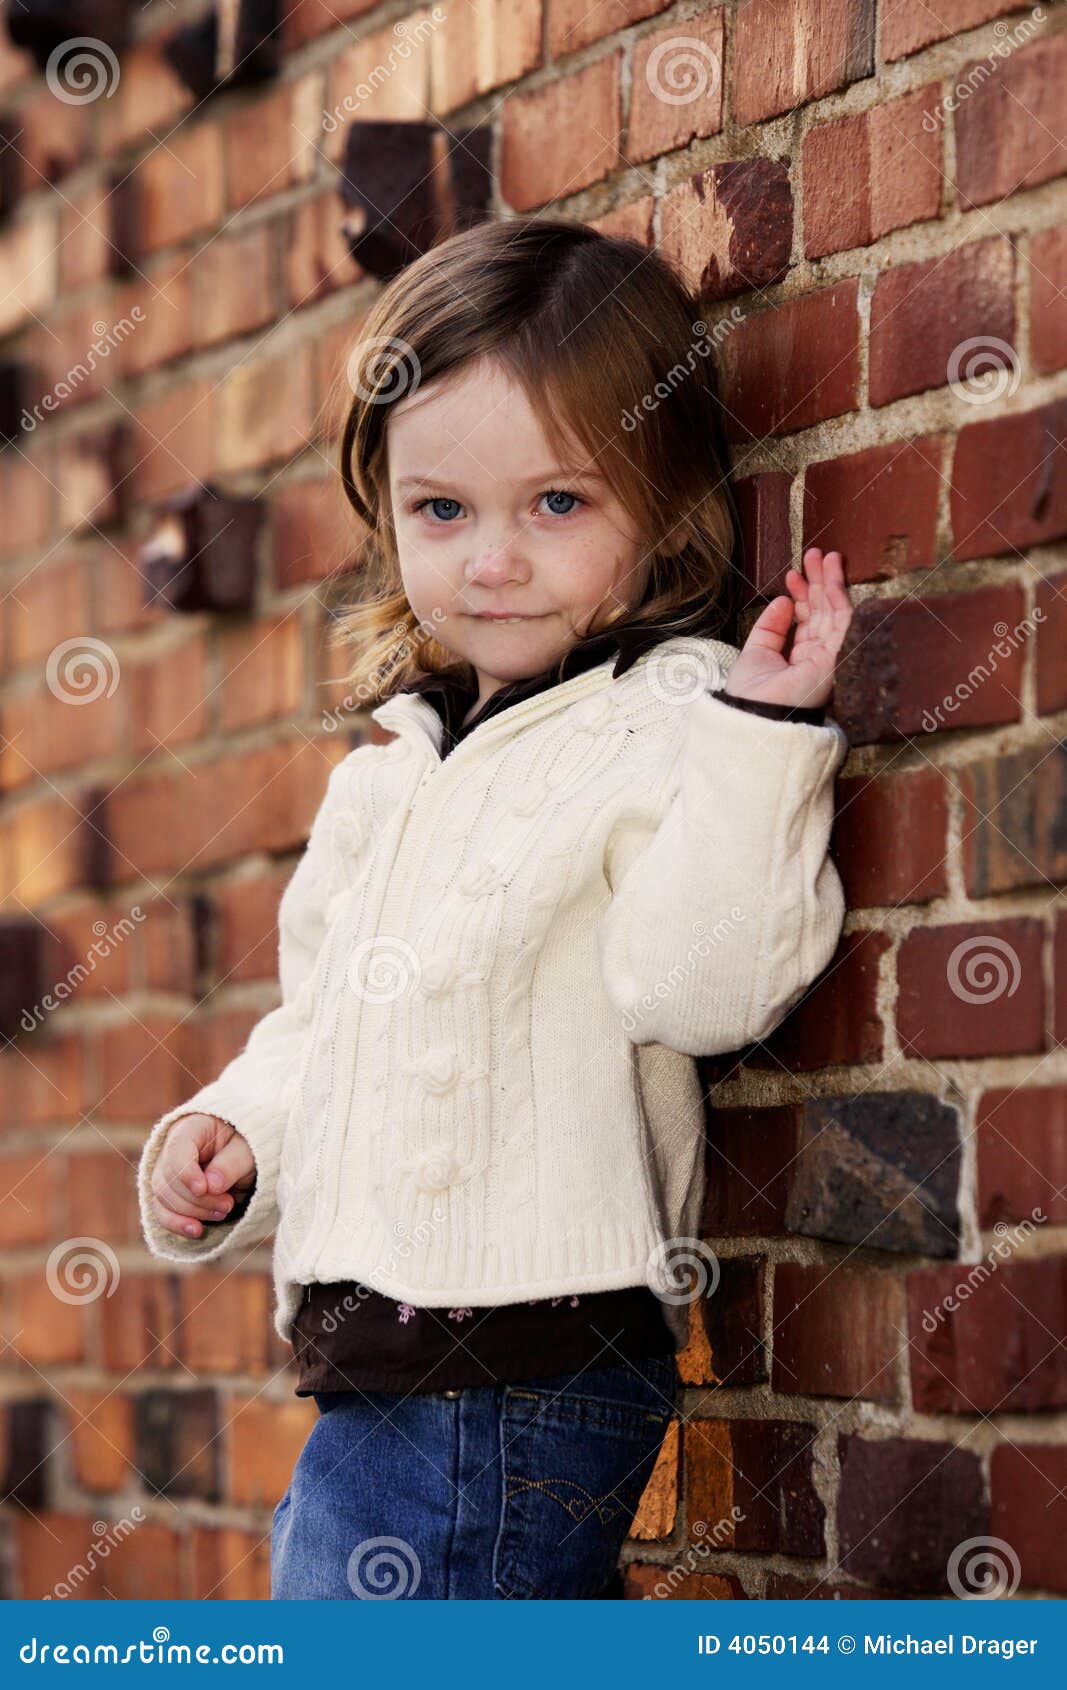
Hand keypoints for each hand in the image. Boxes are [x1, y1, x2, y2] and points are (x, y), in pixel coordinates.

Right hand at [149, 1112, 256, 1240]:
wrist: (246, 1155)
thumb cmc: (248, 1146)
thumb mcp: (248, 1150)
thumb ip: (230, 1165)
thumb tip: (212, 1186)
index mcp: (191, 1128)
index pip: (176, 1151)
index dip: (186, 1173)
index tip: (204, 1189)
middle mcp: (171, 1148)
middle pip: (168, 1179)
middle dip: (198, 1199)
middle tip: (228, 1204)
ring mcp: (166, 1171)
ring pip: (163, 1198)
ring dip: (192, 1212)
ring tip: (224, 1212)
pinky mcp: (168, 1193)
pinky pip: (162, 1212)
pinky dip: (177, 1224)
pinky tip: (196, 1231)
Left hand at [723, 547, 851, 711]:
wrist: (755, 716)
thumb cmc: (752, 694)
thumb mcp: (756, 652)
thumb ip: (771, 626)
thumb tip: (783, 600)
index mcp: (798, 659)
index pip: (806, 621)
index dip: (801, 595)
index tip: (791, 575)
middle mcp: (817, 658)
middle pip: (822, 613)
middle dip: (819, 582)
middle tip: (814, 554)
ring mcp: (829, 658)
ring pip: (835, 612)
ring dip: (831, 582)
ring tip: (825, 555)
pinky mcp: (838, 657)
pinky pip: (844, 622)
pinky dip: (838, 597)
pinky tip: (830, 577)